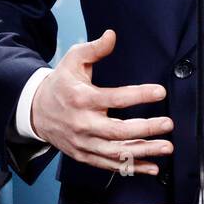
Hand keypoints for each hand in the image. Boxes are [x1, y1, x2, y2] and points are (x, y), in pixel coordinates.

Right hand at [29, 29, 173, 176]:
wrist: (36, 111)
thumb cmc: (60, 83)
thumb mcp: (73, 60)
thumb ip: (94, 49)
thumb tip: (111, 35)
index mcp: (82, 98)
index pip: (115, 98)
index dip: (139, 95)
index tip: (160, 92)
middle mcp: (83, 123)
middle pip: (118, 131)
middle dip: (146, 129)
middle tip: (168, 124)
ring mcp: (83, 142)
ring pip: (116, 152)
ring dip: (144, 151)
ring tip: (166, 146)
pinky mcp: (84, 155)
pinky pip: (110, 165)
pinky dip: (132, 168)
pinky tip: (152, 167)